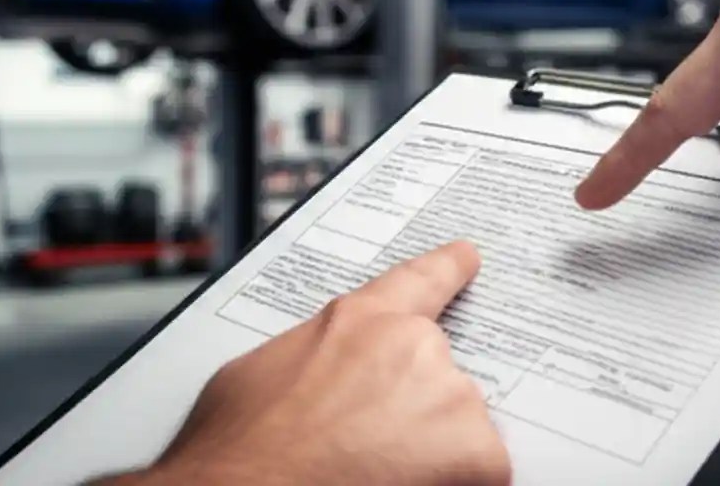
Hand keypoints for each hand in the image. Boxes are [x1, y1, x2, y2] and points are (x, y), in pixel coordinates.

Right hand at [130, 241, 508, 485]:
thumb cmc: (240, 450)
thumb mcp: (259, 374)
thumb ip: (314, 359)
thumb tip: (318, 381)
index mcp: (359, 321)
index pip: (420, 280)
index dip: (448, 268)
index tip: (466, 257)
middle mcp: (413, 347)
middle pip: (432, 373)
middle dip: (408, 407)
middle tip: (365, 443)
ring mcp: (450, 396)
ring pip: (454, 424)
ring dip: (425, 448)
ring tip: (370, 472)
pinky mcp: (476, 450)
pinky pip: (479, 469)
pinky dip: (450, 482)